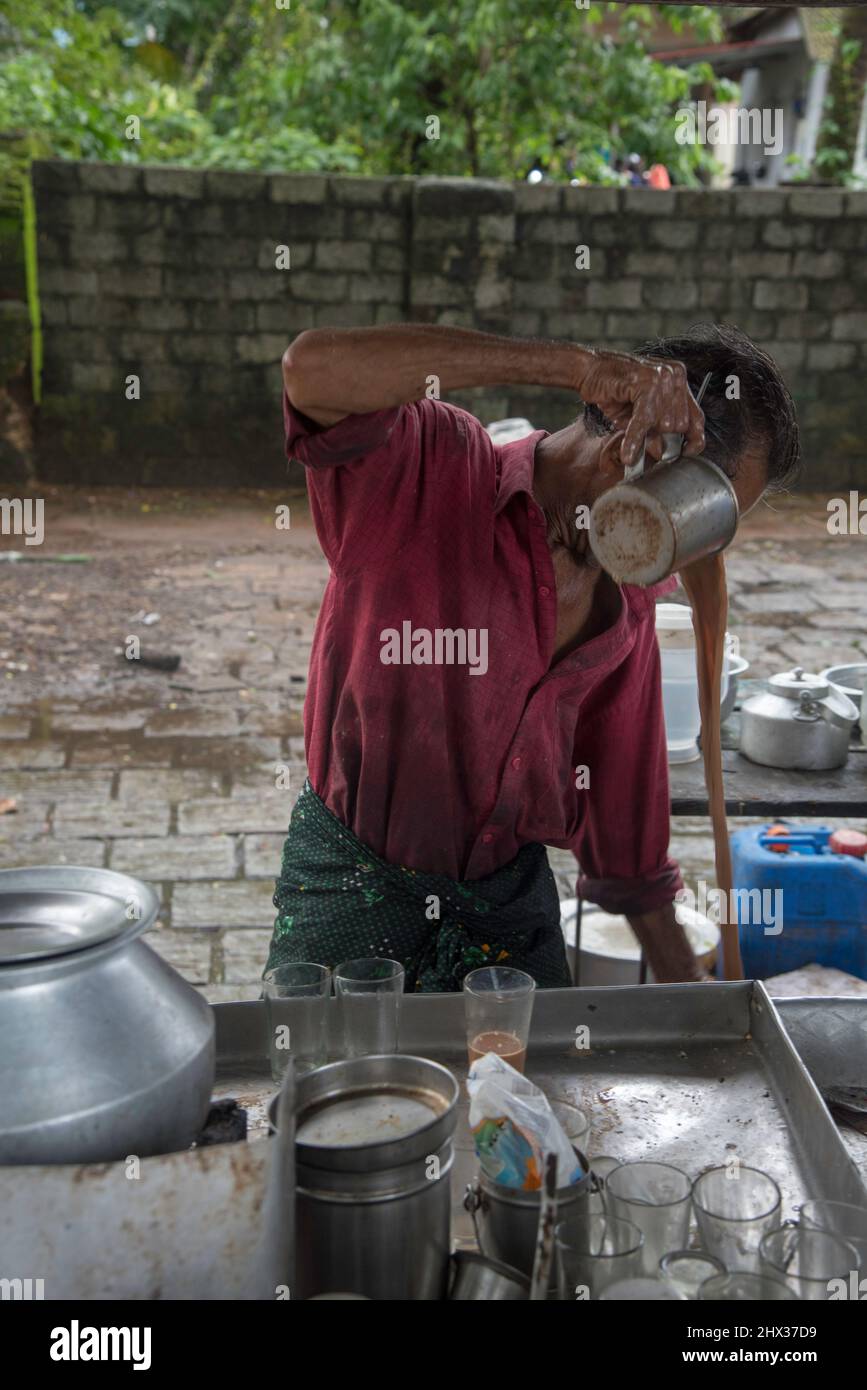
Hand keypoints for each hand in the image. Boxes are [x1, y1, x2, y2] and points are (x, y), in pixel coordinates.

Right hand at [576, 349, 705, 469]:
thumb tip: (663, 454)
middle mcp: (674, 376)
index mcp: (678, 381)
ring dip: (646, 437)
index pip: (697, 417)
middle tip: (643, 443)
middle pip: (680, 425)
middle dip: (662, 439)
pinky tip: (627, 453)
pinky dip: (635, 439)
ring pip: (664, 424)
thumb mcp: (638, 417)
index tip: (687, 453)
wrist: (587, 371)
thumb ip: (654, 433)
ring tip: (630, 439)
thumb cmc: (613, 393)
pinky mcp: (646, 381)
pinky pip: (645, 420)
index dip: (694, 439)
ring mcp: (662, 376)